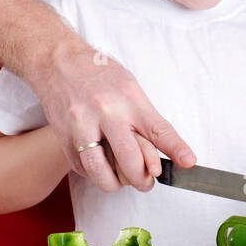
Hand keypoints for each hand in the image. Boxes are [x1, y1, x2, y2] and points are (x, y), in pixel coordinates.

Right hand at [34, 45, 195, 191]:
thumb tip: (163, 147)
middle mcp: (106, 111)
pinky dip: (94, 173)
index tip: (188, 162)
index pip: (157, 128)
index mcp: (128, 97)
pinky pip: (83, 168)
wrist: (57, 61)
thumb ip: (145, 116)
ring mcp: (82, 125)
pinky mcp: (64, 136)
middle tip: (147, 181)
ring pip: (101, 172)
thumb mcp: (129, 86)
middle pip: (130, 159)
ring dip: (116, 184)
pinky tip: (100, 165)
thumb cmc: (97, 72)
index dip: (176, 149)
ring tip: (123, 180)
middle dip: (143, 179)